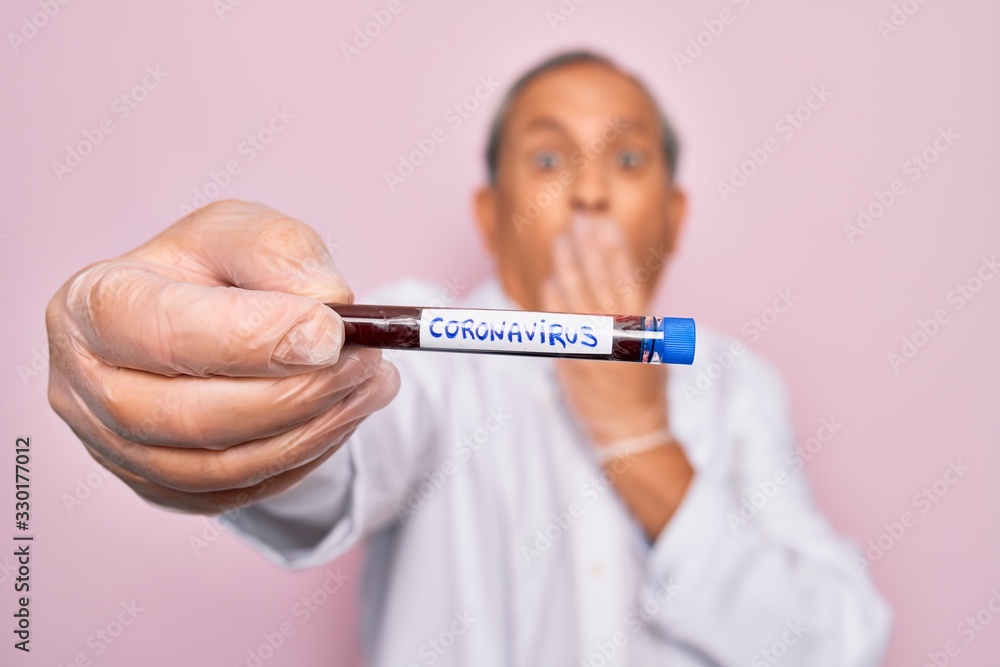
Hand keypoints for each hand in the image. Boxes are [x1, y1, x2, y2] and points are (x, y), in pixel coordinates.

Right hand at [45, 200, 398, 514]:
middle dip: (299, 391)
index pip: (164, 331)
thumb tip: (327, 306)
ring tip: (372, 384)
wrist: (202, 325)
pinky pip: (240, 492)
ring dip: (314, 428)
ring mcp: (118, 450)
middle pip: (194, 415)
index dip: (254, 338)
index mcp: (93, 305)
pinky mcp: (161, 489)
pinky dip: (304, 457)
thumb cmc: (210, 273)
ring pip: (223, 466)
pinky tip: (343, 415)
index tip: (333, 332)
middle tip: (368, 359)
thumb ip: (281, 251)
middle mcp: (86, 387)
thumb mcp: (242, 231)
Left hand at [538, 214, 669, 447]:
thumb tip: (618, 278)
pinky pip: (559, 325)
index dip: (614, 248)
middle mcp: (617, 334)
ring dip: (567, 265)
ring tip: (561, 240)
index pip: (627, 277)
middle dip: (586, 246)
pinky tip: (550, 280)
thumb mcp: (651, 345)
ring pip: (575, 297)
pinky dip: (554, 301)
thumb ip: (636, 314)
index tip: (604, 224)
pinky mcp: (572, 362)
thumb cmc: (644, 387)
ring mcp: (593, 348)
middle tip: (577, 220)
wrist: (629, 429)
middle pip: (598, 280)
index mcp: (641, 328)